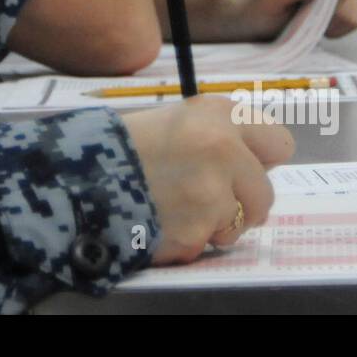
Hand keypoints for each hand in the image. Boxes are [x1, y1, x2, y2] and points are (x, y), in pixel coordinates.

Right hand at [122, 96, 293, 262]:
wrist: (78, 177)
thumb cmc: (122, 145)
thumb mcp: (173, 120)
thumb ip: (218, 135)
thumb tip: (253, 165)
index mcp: (217, 114)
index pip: (278, 143)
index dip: (260, 159)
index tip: (245, 165)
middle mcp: (223, 149)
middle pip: (265, 192)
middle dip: (242, 201)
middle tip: (207, 196)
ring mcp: (213, 194)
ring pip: (240, 223)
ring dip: (216, 223)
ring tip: (178, 207)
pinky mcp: (197, 232)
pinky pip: (209, 243)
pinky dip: (191, 239)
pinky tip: (164, 221)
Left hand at [214, 0, 356, 40]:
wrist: (254, 26)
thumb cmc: (256, 7)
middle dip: (333, 1)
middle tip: (311, 16)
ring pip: (353, 0)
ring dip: (336, 18)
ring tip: (312, 25)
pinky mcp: (337, 4)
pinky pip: (353, 16)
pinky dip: (339, 27)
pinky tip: (320, 31)